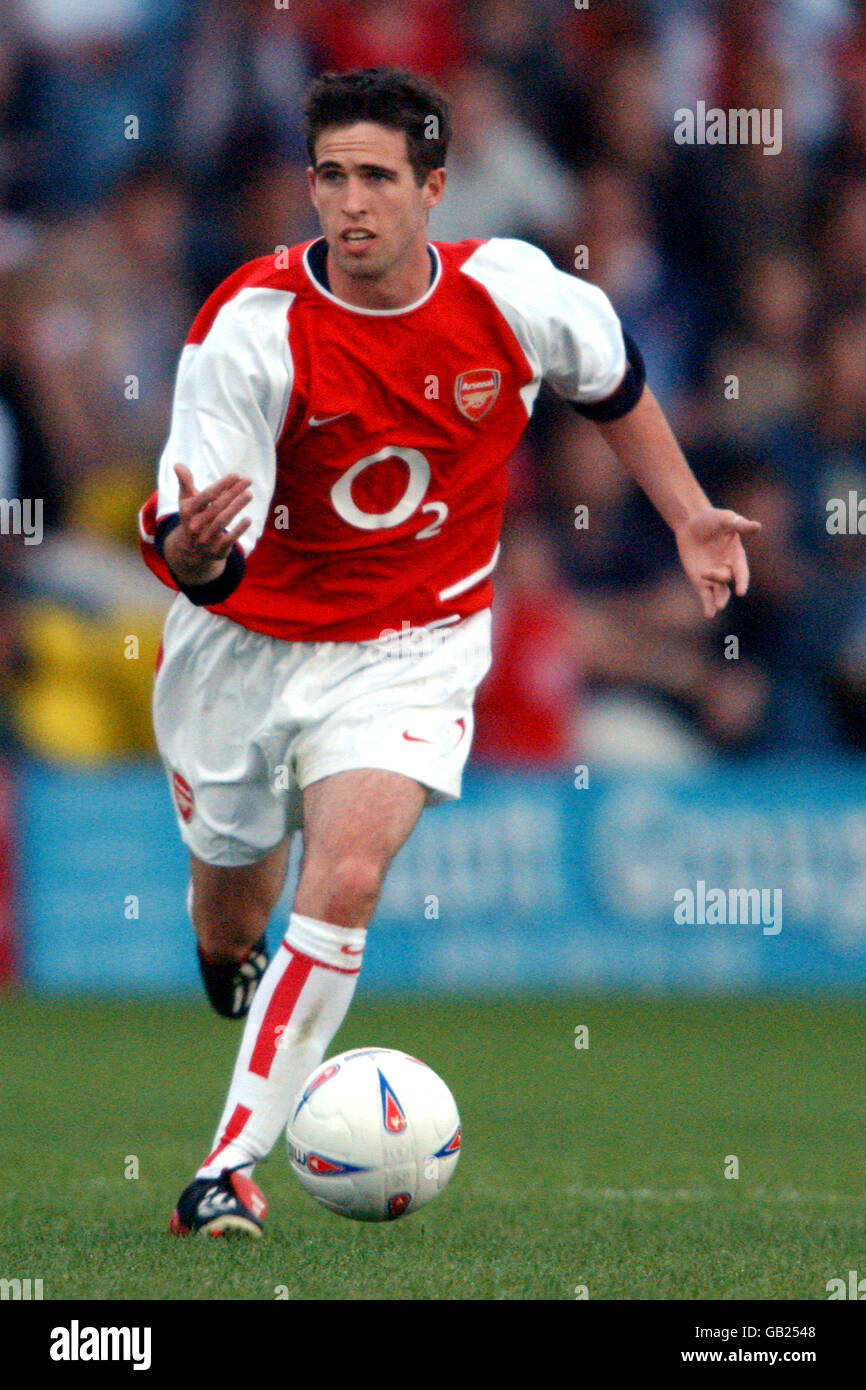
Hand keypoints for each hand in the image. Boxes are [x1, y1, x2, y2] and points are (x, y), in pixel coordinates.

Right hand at [164, 464, 251, 586]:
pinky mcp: (217, 551)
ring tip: (249, 494)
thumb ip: (185, 482)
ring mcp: (205, 539)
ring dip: (237, 507)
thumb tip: (178, 464)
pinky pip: (228, 540)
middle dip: (233, 492)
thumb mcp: (186, 500)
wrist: (191, 549)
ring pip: (223, 521)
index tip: (236, 475)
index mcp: (187, 511)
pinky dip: (239, 530)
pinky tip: (248, 519)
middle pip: (216, 507)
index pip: (206, 496)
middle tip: (248, 480)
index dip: (221, 485)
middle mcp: (195, 526)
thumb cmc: (193, 516)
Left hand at [675, 506, 761, 618]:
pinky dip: (707, 604)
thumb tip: (758, 526)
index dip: (742, 581)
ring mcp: (713, 575)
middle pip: (726, 580)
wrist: (691, 521)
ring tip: (718, 608)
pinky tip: (709, 615)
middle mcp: (727, 568)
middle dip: (723, 588)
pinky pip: (705, 594)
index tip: (741, 591)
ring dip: (719, 600)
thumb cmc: (712, 518)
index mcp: (737, 556)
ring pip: (719, 591)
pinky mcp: (700, 580)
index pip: (741, 572)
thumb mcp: (726, 520)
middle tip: (719, 596)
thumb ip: (740, 525)